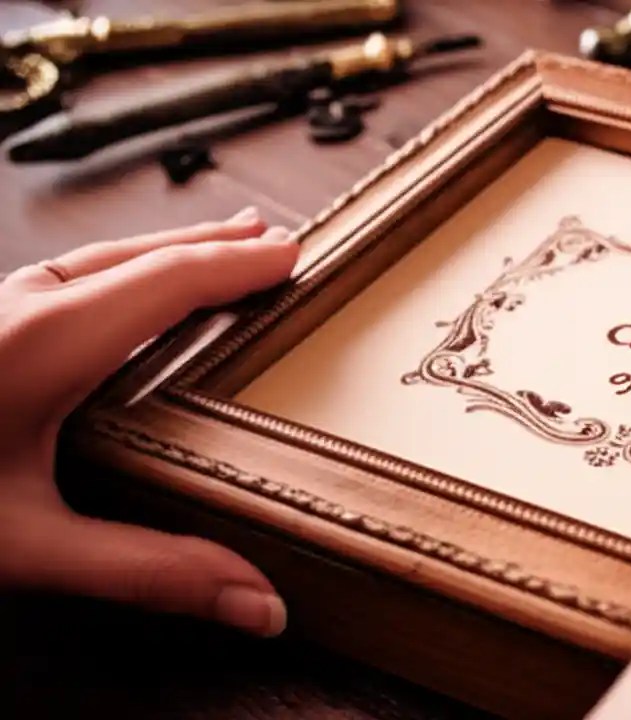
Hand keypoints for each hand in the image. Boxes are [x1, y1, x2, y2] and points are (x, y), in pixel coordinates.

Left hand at [0, 208, 298, 637]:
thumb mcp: (29, 547)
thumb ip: (149, 571)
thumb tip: (255, 600)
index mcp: (44, 343)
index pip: (170, 281)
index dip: (240, 264)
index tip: (294, 256)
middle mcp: (15, 310)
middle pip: (138, 255)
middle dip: (213, 244)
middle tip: (273, 239)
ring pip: (94, 259)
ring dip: (164, 251)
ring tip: (215, 245)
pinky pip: (58, 278)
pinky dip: (115, 271)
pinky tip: (115, 294)